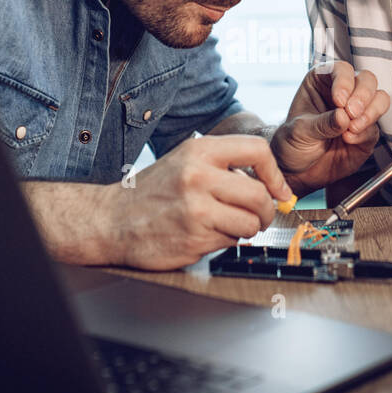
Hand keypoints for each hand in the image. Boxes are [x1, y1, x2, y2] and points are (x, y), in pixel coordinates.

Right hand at [100, 134, 293, 269]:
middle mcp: (198, 176)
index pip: (257, 151)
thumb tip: (269, 182)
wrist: (111, 220)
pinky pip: (231, 242)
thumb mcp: (185, 161)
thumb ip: (223, 165)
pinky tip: (206, 234)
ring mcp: (196, 209)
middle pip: (260, 195)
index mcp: (199, 151)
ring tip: (228, 225)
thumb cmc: (153, 191)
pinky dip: (226, 241)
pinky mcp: (195, 237)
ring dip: (247, 229)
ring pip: (250, 223)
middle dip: (266, 211)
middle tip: (260, 216)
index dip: (276, 174)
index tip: (279, 190)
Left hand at [271, 61, 389, 194]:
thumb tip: (343, 117)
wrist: (298, 170)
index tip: (339, 100)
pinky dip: (365, 132)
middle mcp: (343, 93)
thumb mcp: (299, 131)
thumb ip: (321, 123)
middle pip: (367, 80)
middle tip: (351, 113)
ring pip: (380, 99)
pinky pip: (375, 127)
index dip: (344, 82)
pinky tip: (349, 139)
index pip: (341, 70)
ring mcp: (358, 112)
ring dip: (370, 112)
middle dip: (363, 95)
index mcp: (322, 82)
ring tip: (352, 127)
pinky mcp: (367, 132)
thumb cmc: (292, 143)